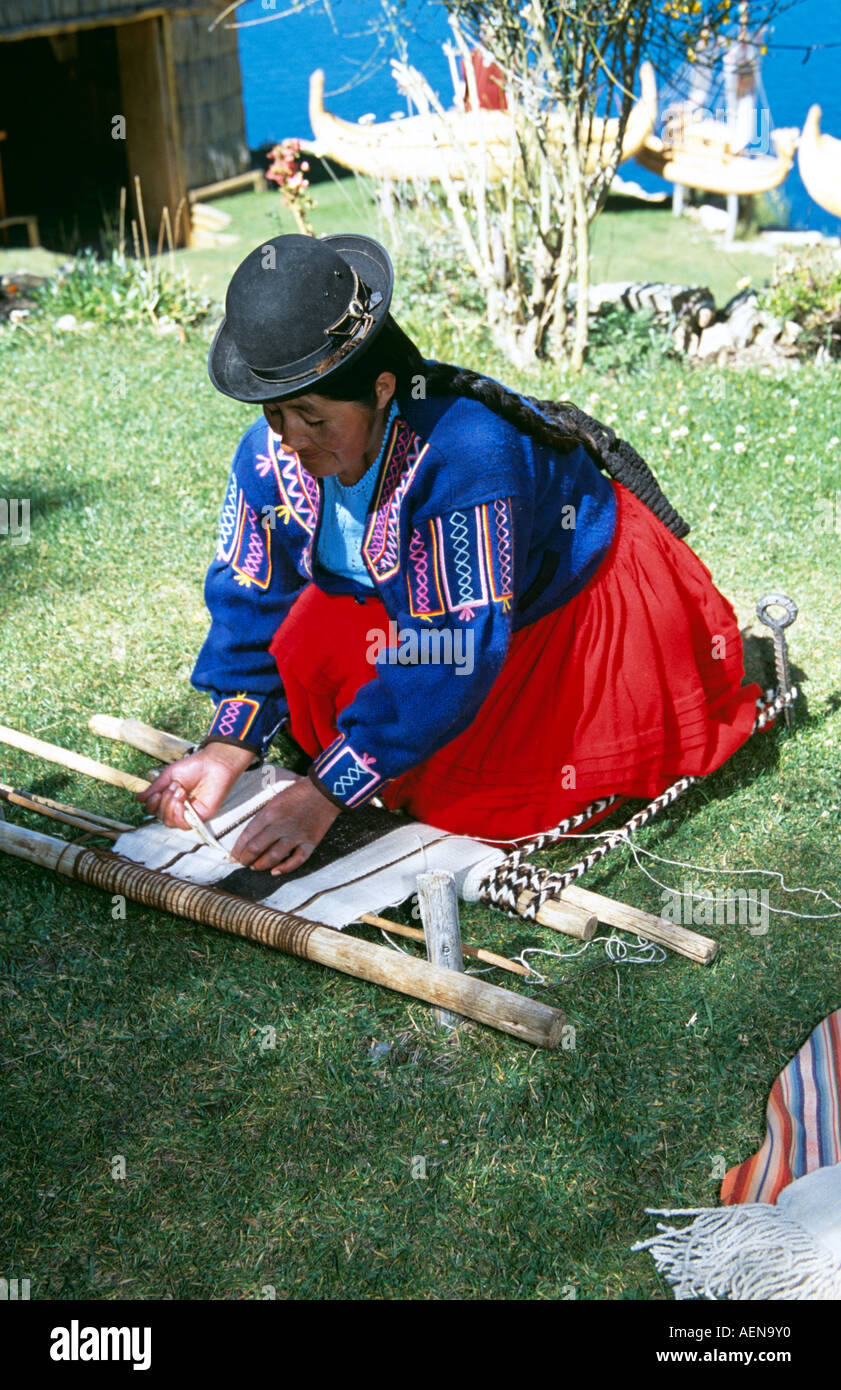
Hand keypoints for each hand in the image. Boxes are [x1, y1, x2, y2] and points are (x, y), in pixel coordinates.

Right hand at [137, 742, 253, 830]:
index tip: (157, 793)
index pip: (154, 809)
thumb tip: (138, 799)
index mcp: (169, 796)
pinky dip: (178, 816)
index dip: (152, 804)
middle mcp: (177, 806)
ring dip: (170, 807)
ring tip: (181, 791)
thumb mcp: (169, 775)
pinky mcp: (199, 817)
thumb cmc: (193, 767)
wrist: (214, 764)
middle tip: (175, 787)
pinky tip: (182, 804)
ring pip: (169, 822)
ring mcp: (188, 813)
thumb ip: (154, 788)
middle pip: (160, 816)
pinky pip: (183, 825)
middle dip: (163, 802)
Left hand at [230, 776, 340, 874]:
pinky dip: (285, 868)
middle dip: (245, 859)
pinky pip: (296, 860)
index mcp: (269, 813)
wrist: (325, 790)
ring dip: (260, 865)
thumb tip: (250, 836)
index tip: (233, 856)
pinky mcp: (310, 842)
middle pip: (256, 848)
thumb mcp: (275, 799)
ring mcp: (296, 835)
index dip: (237, 849)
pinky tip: (275, 872)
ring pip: (273, 857)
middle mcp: (280, 825)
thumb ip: (263, 817)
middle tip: (242, 863)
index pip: (247, 836)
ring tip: (255, 867)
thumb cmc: (298, 792)